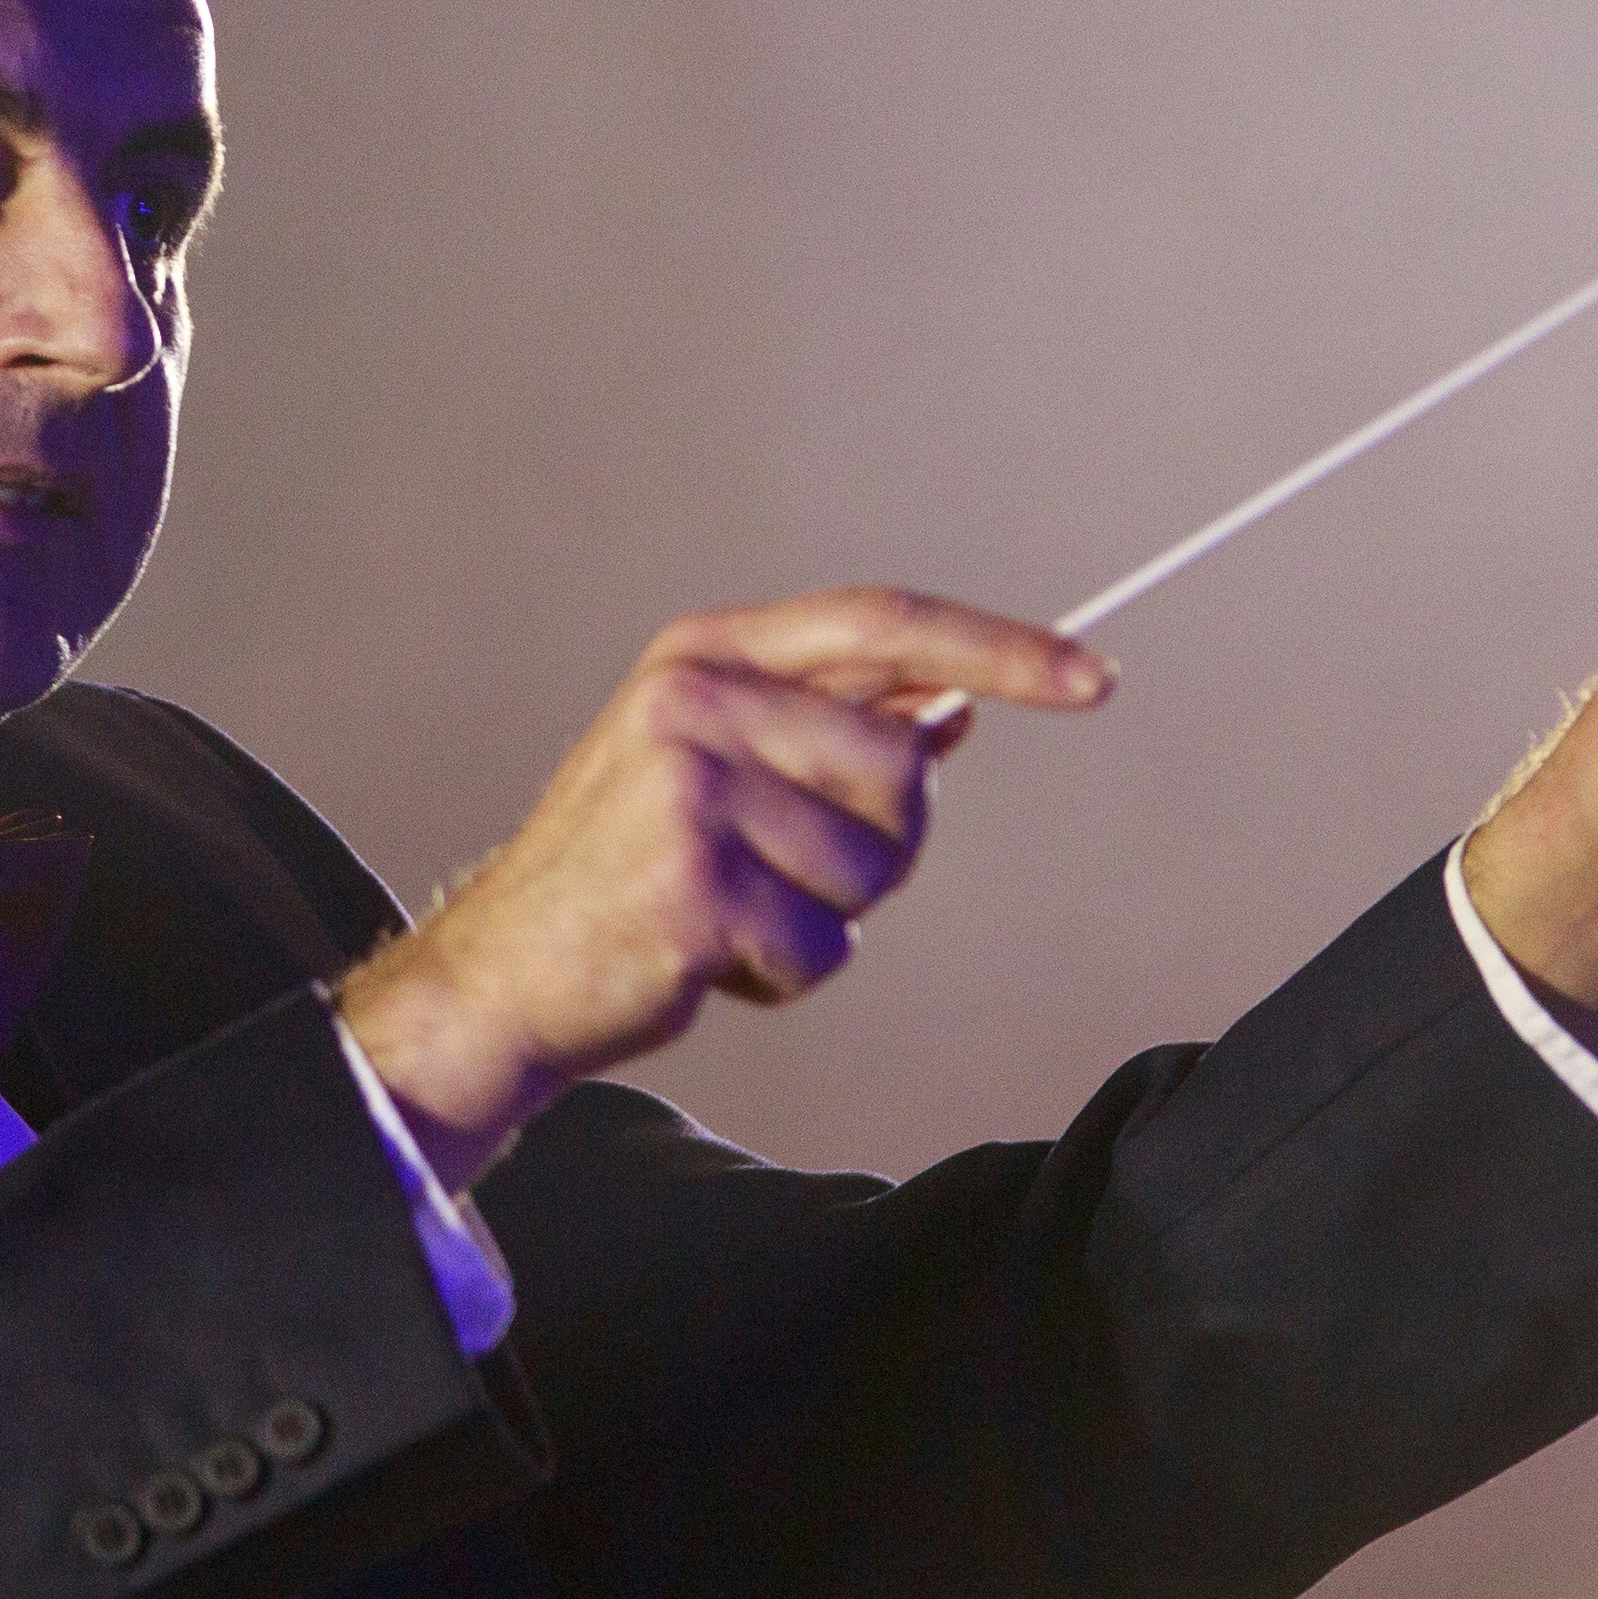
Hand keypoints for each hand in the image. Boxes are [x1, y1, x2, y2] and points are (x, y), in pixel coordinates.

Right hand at [339, 591, 1112, 1186]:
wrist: (505, 971)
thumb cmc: (624, 870)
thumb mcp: (717, 764)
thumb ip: (831, 726)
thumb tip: (955, 702)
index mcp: (704, 654)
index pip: (885, 623)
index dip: (1001, 648)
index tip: (1093, 678)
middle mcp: (693, 703)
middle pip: (901, 770)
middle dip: (874, 845)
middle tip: (778, 870)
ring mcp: (689, 793)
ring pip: (872, 868)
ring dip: (823, 917)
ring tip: (732, 912)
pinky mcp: (695, 889)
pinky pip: (827, 946)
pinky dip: (787, 975)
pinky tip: (712, 958)